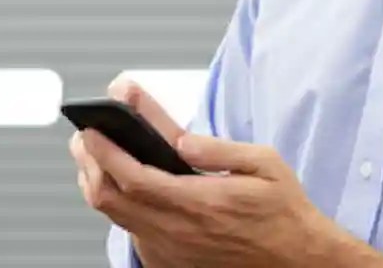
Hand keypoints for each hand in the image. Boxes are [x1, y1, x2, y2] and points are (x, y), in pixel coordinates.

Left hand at [83, 128, 350, 266]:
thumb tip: (180, 138)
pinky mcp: (170, 262)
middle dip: (89, 161)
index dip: (105, 150)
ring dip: (97, 183)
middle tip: (85, 136)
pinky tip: (122, 187)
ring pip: (115, 216)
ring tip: (95, 156)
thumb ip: (219, 148)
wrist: (297, 262)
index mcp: (200, 202)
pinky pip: (131, 232)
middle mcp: (179, 231)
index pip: (133, 175)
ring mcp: (171, 250)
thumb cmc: (283, 212)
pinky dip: (118, 206)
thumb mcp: (265, 165)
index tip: (91, 128)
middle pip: (110, 197)